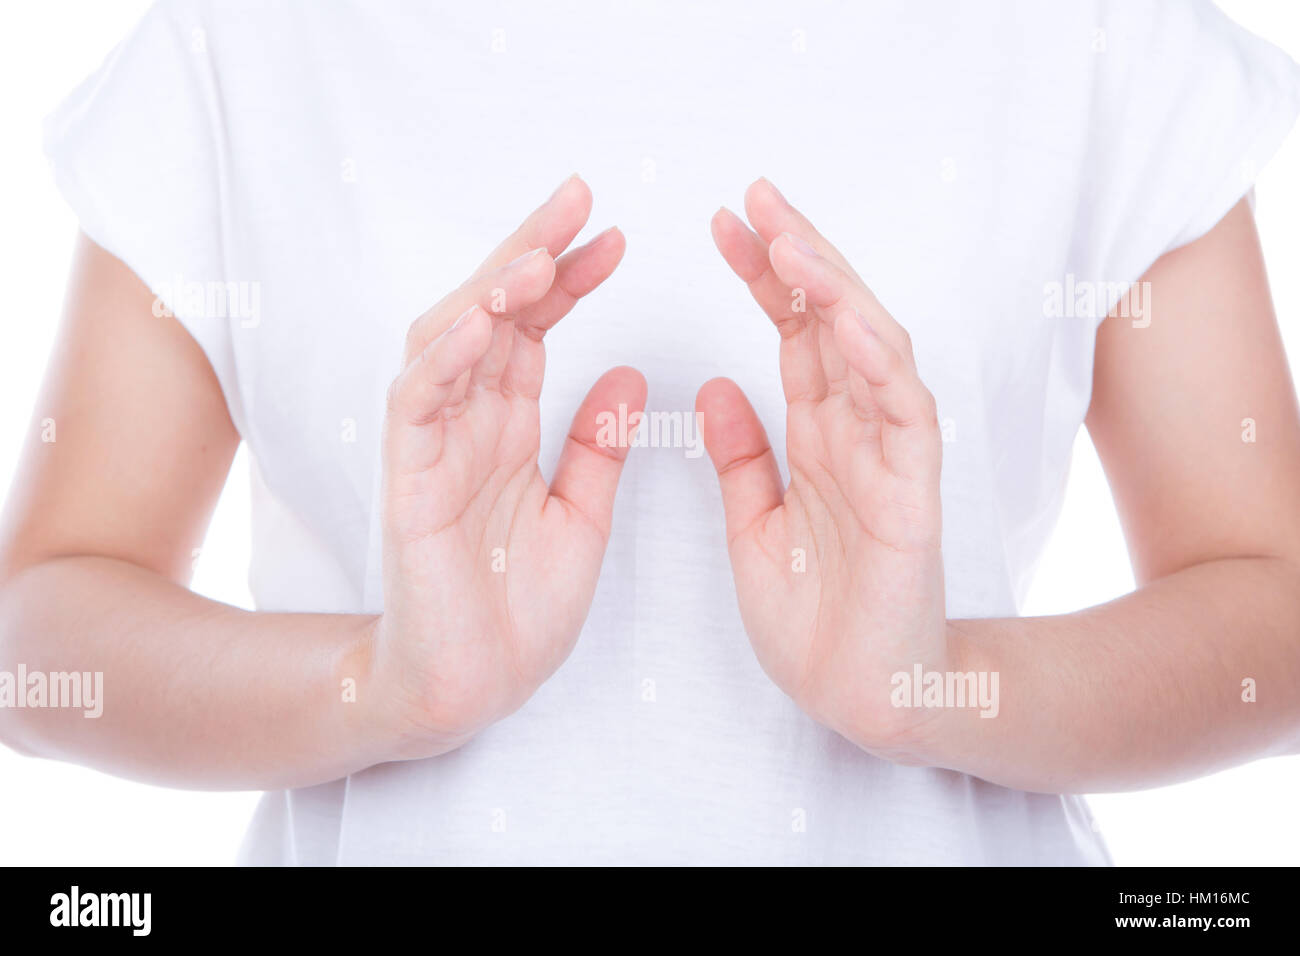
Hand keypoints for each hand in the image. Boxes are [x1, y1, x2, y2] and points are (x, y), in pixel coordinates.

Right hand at [368, 176, 644, 758]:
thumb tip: (633, 373)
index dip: (570, 279)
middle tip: (578, 200)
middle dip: (530, 253)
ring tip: (538, 255)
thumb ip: (597, 443)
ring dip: (489, 292)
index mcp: (507, 427)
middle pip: (490, 315)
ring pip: (446, 342)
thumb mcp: (580, 514)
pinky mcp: (408, 484)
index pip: (534, 330)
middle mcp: (466, 424)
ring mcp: (431, 448)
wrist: (473, 688)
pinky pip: (418, 406)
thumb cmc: (518, 608)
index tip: (617, 239)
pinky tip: (481, 324)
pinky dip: (446, 359)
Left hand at [701, 179, 947, 760]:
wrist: (863, 698)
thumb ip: (742, 458)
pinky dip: (875, 363)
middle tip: (753, 196)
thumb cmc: (816, 618)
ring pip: (873, 350)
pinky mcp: (913, 496)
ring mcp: (891, 457)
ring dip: (834, 291)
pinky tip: (842, 320)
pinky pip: (903, 415)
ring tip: (791, 238)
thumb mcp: (754, 527)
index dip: (761, 276)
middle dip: (796, 256)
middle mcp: (857, 432)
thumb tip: (714, 385)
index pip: (792, 334)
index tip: (720, 225)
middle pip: (831, 322)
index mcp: (818, 436)